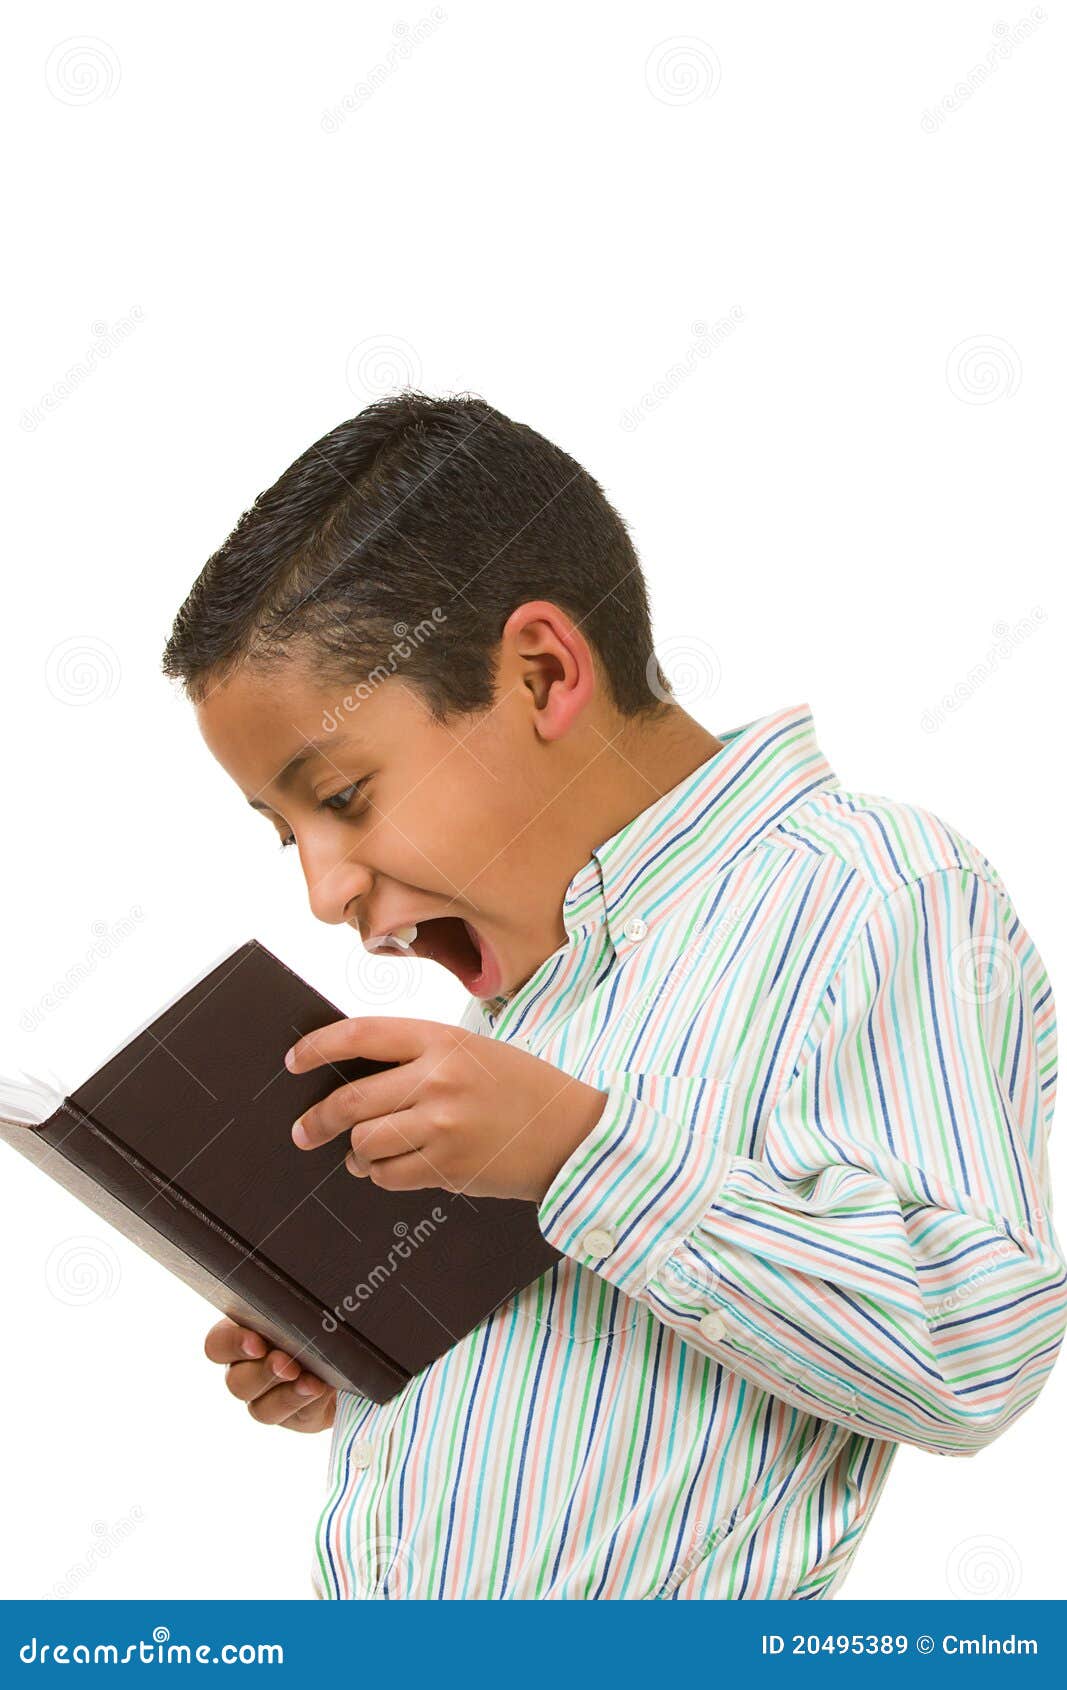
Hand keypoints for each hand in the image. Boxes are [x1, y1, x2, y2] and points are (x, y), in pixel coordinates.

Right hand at [204, 1318, 335, 1433]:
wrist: (344, 1352)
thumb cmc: (320, 1319)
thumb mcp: (305, 1310)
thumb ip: (294, 1308)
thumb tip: (298, 1299)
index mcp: (242, 1334)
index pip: (218, 1344)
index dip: (232, 1344)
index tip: (257, 1343)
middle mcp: (246, 1370)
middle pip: (237, 1381)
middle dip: (264, 1372)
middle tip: (286, 1363)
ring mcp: (266, 1398)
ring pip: (259, 1408)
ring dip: (285, 1395)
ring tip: (310, 1383)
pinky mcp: (291, 1416)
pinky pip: (292, 1417)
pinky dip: (307, 1402)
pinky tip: (321, 1390)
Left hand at [286, 1017, 608, 1201]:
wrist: (570, 1130)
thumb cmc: (520, 1086)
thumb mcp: (470, 1051)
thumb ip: (417, 1058)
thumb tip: (355, 1079)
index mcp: (440, 1039)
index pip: (360, 1034)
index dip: (318, 1047)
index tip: (293, 1061)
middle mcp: (437, 1079)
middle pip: (352, 1099)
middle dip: (317, 1120)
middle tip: (303, 1131)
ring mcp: (442, 1125)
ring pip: (365, 1142)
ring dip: (354, 1152)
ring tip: (358, 1154)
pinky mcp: (448, 1166)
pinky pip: (387, 1176)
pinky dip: (378, 1175)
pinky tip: (385, 1169)